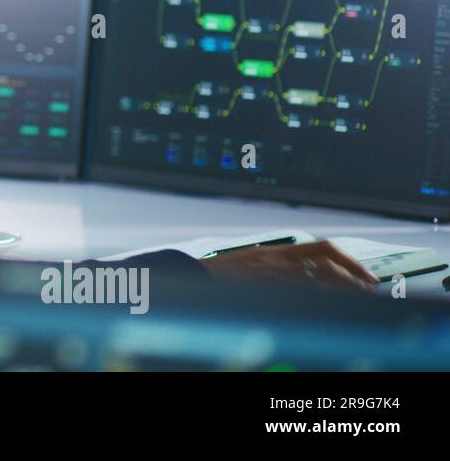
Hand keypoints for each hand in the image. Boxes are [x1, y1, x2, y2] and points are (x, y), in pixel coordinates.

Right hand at [203, 241, 378, 292]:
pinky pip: (297, 292)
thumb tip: (310, 282)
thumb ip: (277, 269)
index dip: (350, 262)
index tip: (367, 278)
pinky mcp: (260, 285)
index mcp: (276, 252)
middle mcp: (276, 259)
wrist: (188, 275)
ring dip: (340, 290)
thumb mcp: (251, 265)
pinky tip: (326, 308)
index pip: (323, 248)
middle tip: (369, 292)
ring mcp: (268, 273)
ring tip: (356, 303)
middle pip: (326, 262)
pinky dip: (316, 299)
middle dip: (353, 277)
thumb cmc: (217, 276)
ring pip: (316, 277)